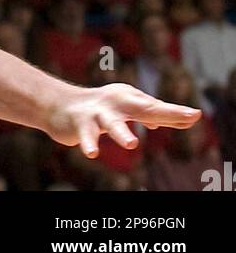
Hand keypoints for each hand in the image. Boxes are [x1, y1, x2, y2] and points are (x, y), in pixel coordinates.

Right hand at [46, 82, 200, 158]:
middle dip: (166, 112)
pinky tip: (92, 153)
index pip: (156, 108)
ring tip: (132, 144)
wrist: (59, 105)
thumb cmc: (97, 109)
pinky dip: (89, 143)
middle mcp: (116, 102)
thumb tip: (174, 119)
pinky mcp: (80, 124)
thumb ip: (148, 113)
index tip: (195, 115)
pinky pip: (86, 136)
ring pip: (112, 124)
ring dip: (122, 133)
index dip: (176, 113)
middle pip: (144, 108)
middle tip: (187, 116)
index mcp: (129, 99)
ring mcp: (97, 113)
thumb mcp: (124, 109)